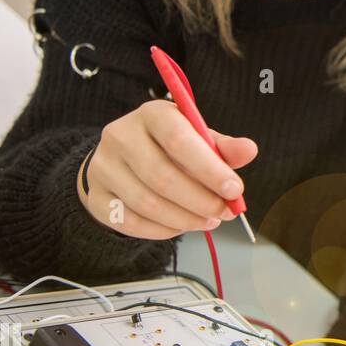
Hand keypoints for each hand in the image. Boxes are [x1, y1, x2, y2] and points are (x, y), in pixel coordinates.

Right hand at [76, 99, 257, 238]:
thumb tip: (249, 150)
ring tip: (209, 221)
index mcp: (152, 114)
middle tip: (225, 212)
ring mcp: (103, 167)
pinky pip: (130, 223)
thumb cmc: (169, 148)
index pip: (178, 140)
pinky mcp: (96, 197)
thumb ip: (223, 147)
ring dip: (185, 219)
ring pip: (147, 203)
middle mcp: (121, 136)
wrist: (122, 160)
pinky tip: (181, 227)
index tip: (234, 189)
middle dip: (201, 200)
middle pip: (162, 176)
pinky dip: (162, 230)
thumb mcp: (198, 138)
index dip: (209, 168)